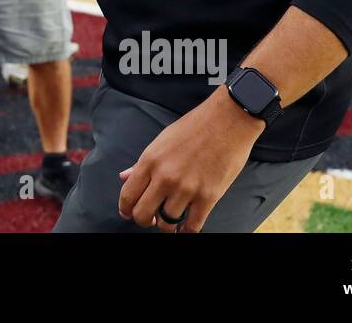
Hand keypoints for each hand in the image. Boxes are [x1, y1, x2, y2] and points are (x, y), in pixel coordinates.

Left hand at [118, 88, 264, 232]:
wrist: (228, 120)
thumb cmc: (194, 126)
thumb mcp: (162, 140)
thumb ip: (142, 163)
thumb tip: (124, 176)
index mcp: (150, 161)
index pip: (128, 195)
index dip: (125, 209)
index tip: (128, 213)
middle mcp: (164, 177)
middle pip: (142, 214)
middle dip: (143, 220)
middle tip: (150, 218)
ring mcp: (186, 188)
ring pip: (166, 223)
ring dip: (167, 225)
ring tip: (170, 220)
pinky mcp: (208, 196)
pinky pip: (192, 225)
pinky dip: (186, 231)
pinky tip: (185, 229)